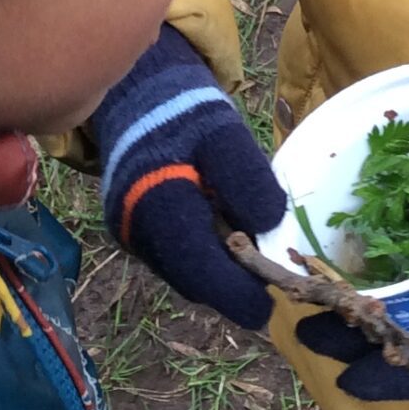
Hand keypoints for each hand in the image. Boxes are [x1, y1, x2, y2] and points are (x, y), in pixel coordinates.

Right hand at [92, 26, 286, 327]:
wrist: (141, 99)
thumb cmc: (186, 115)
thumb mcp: (224, 134)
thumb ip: (247, 177)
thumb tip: (271, 227)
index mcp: (155, 204)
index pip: (196, 265)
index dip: (233, 294)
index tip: (268, 310)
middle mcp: (135, 230)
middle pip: (191, 277)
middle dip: (233, 287)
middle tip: (276, 282)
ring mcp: (132, 236)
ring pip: (184, 272)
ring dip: (221, 274)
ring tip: (259, 257)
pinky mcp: (137, 235)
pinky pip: (177, 259)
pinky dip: (206, 258)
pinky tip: (231, 238)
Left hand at [295, 141, 408, 398]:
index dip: (388, 378)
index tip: (345, 381)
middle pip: (397, 329)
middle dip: (350, 333)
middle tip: (302, 330)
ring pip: (393, 291)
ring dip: (352, 294)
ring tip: (305, 292)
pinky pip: (402, 246)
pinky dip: (373, 249)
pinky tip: (338, 239)